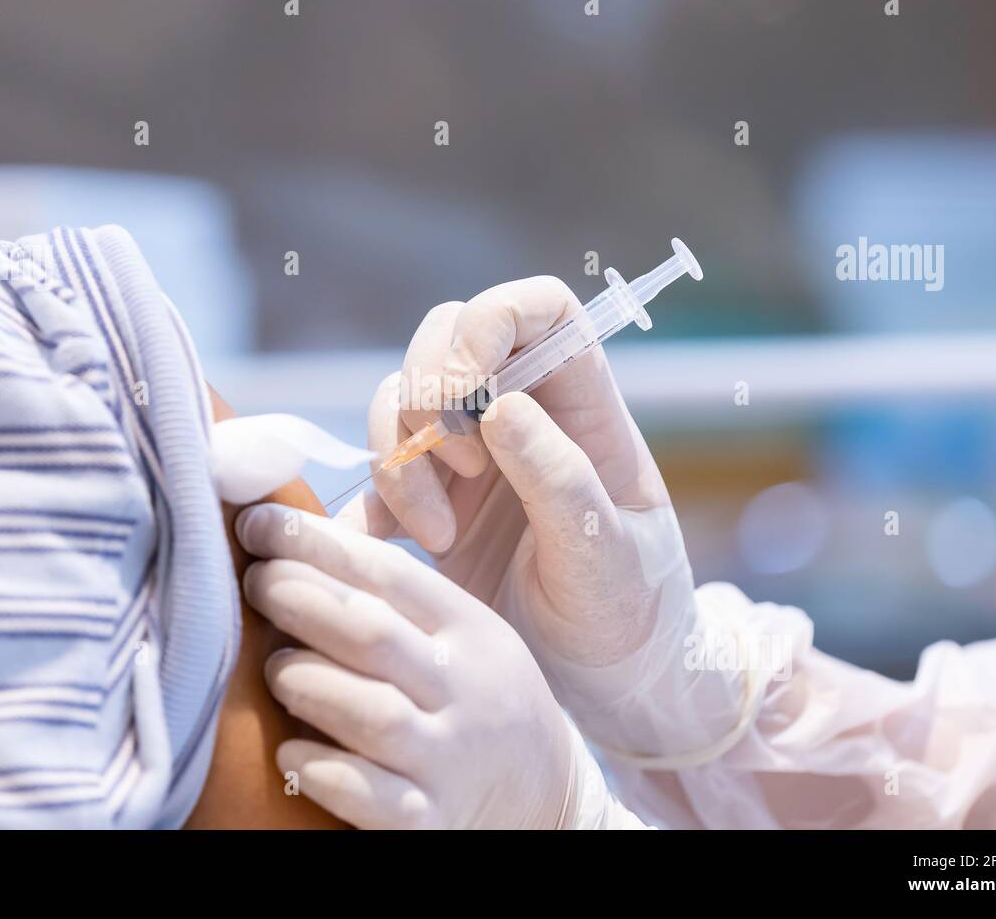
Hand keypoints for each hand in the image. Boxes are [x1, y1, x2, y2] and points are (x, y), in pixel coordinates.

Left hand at [235, 502, 574, 828]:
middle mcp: (466, 690)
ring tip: (271, 670)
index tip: (258, 522)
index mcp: (472, 631)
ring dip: (305, 683)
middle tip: (253, 584)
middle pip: (372, 634)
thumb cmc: (480, 701)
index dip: (317, 544)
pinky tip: (288, 751)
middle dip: (300, 600)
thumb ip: (395, 600)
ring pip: (370, 713)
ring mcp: (451, 760)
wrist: (550, 800)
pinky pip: (371, 798)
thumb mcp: (463, 637)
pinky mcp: (433, 820)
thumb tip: (296, 542)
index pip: (390, 576)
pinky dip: (322, 770)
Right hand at [338, 277, 717, 756]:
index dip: (493, 318)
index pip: (539, 309)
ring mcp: (467, 458)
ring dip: (400, 459)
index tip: (467, 388)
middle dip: (428, 390)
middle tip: (458, 469)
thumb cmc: (628, 616)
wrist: (596, 686)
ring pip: (399, 402)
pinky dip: (367, 507)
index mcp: (582, 408)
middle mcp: (519, 417)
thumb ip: (561, 482)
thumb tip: (502, 408)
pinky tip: (392, 554)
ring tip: (440, 536)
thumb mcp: (606, 558)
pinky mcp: (425, 506)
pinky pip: (373, 475)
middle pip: (447, 338)